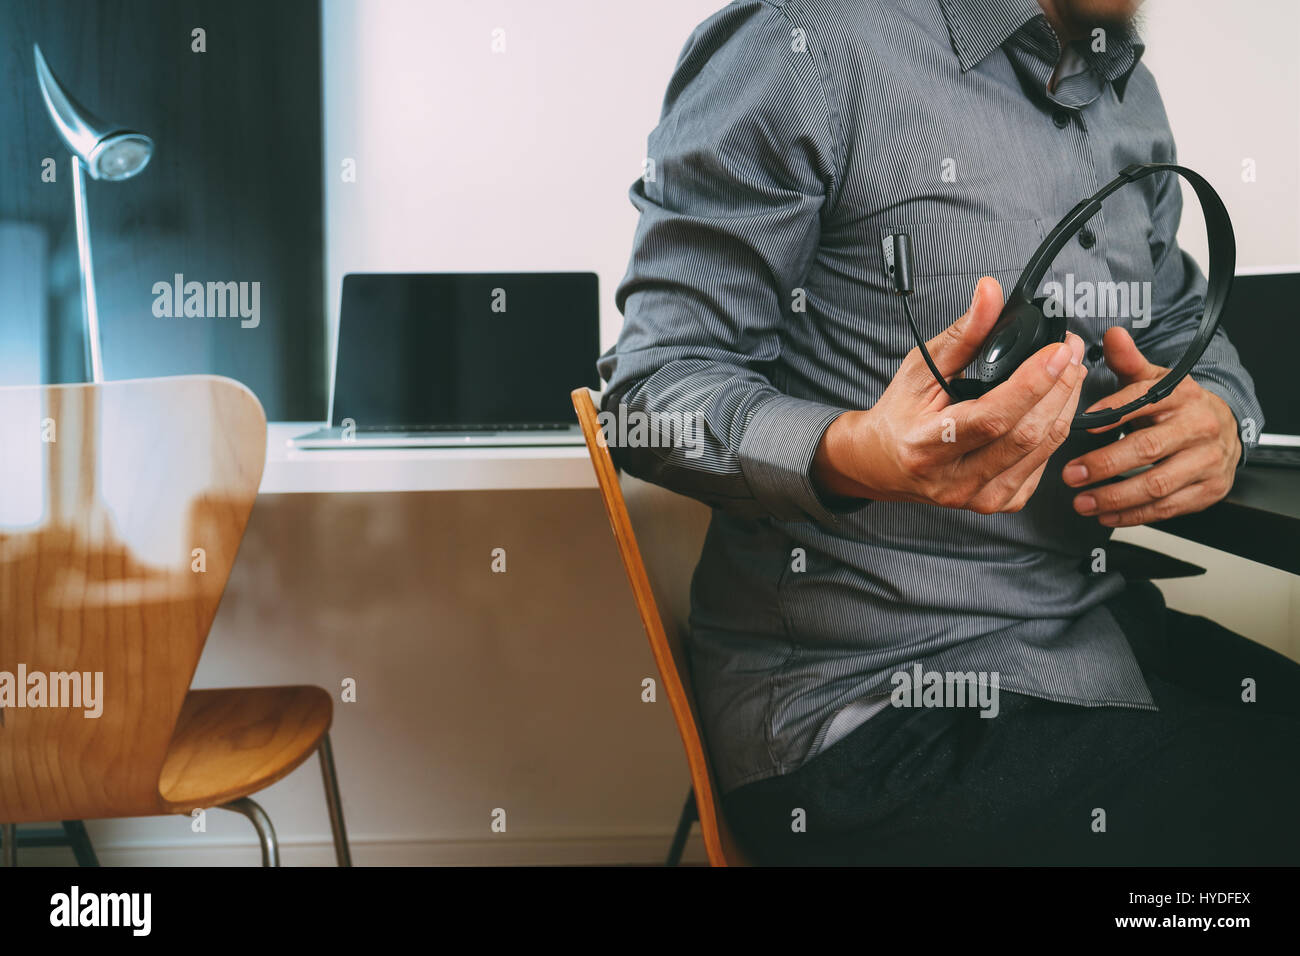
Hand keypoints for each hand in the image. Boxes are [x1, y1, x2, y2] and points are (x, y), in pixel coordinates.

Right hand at [813, 277, 1086, 513]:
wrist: (884, 463)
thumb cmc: (902, 414)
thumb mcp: (920, 368)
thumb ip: (962, 334)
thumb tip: (990, 292)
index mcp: (926, 446)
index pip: (992, 417)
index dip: (1032, 383)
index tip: (1058, 350)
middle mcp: (954, 480)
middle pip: (1027, 434)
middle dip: (1059, 387)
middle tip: (1071, 350)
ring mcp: (980, 497)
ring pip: (1043, 449)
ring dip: (1065, 403)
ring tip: (1070, 369)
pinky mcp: (1000, 503)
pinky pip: (1043, 464)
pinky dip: (1055, 428)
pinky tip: (1054, 404)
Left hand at [1062, 326, 1240, 527]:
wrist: (1225, 429)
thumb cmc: (1178, 406)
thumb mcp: (1156, 379)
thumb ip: (1128, 362)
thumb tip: (1112, 334)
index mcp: (1182, 396)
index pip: (1144, 403)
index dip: (1112, 415)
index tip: (1083, 426)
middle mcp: (1198, 428)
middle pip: (1147, 450)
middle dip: (1104, 465)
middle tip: (1070, 475)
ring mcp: (1206, 462)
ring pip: (1157, 484)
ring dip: (1114, 496)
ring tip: (1081, 501)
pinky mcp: (1208, 490)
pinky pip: (1167, 508)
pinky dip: (1133, 515)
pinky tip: (1106, 515)